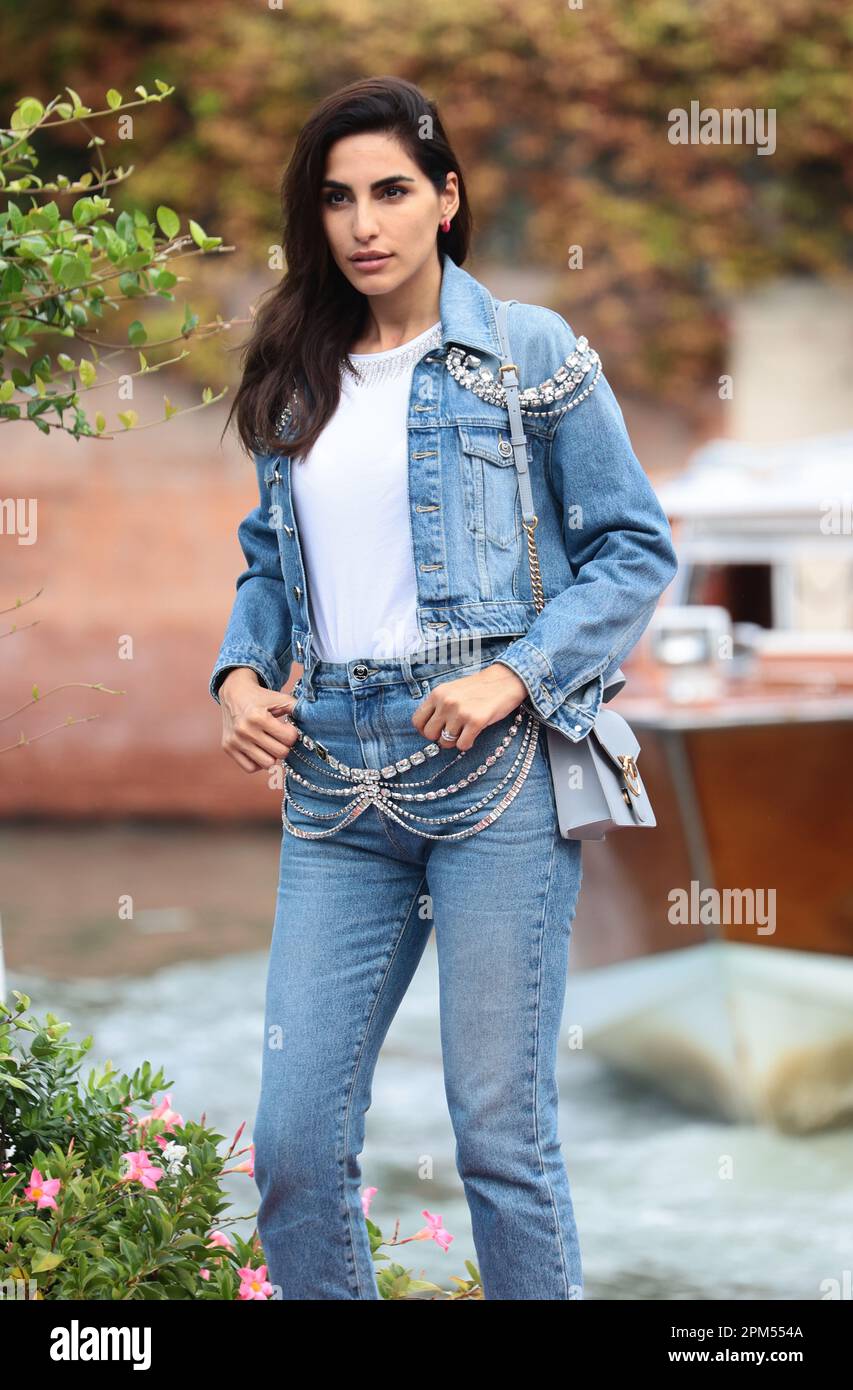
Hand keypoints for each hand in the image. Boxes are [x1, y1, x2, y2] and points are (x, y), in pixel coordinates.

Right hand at [219, 667, 301, 772]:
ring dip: (272, 756)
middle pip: (280, 753)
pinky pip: (251, 768)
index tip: (288, 728)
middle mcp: (244, 730)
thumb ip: (297, 708)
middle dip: (284, 746)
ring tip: (270, 743)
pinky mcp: (228, 748)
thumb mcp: (280, 699)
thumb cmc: (262, 698)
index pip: (289, 739)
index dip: (293, 734)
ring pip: (267, 764)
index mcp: (258, 717)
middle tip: (280, 737)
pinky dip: (258, 762)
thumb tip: (316, 719)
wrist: (234, 694)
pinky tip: (259, 749)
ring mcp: (235, 741)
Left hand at [411, 661, 528, 752]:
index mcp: (437, 694)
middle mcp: (446, 702)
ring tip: (465, 732)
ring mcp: (460, 712)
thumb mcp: (452, 690)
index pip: (417, 721)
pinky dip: (467, 744)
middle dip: (440, 738)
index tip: (436, 731)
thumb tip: (428, 730)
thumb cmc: (479, 688)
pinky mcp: (476, 721)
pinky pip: (462, 745)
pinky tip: (473, 735)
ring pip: (445, 742)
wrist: (506, 680)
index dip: (425, 730)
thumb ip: (438, 706)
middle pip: (429, 735)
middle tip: (452, 733)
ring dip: (455, 741)